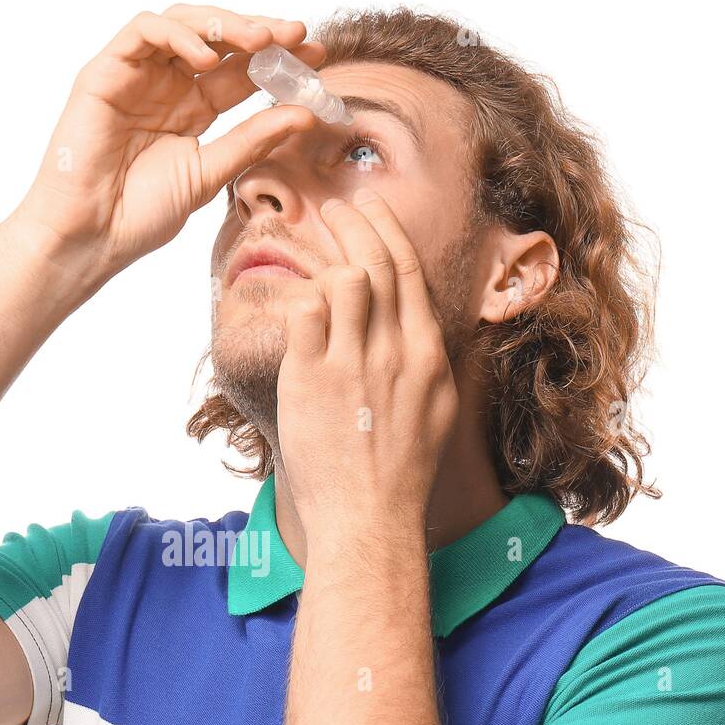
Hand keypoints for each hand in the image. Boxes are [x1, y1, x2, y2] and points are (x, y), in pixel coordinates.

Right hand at [11, 5, 324, 282]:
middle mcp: (167, 86)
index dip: (279, 60)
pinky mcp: (105, 73)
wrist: (91, 238)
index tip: (318, 58)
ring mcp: (136, 76)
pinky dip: (178, 34)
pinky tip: (206, 56)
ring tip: (260, 40)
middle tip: (297, 36)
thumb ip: (253, 140)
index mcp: (193, 110)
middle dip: (260, 32)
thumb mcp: (210, 174)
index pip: (241, 71)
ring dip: (225, 25)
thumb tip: (305, 114)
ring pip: (183, 23)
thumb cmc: (141, 216)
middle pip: (218, 39)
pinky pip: (143, 31)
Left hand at [276, 189, 458, 541]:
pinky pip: (303, 313)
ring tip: (307, 248)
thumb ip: (426, 364)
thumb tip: (418, 331)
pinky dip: (297, 300)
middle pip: (375, 264)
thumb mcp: (436, 412)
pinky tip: (289, 300)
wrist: (370, 518)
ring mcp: (353, 364)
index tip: (371, 206)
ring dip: (324, 257)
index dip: (387, 231)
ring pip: (343, 279)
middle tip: (333, 206)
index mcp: (427, 355)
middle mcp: (396, 352)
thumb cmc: (400, 476)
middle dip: (353, 224)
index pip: (409, 272)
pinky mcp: (312, 380)